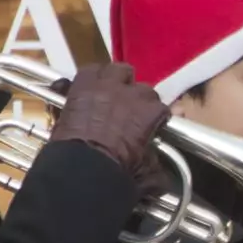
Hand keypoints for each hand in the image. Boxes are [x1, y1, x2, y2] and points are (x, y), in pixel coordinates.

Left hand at [51, 62, 171, 191]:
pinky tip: (88, 87)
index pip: (161, 107)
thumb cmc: (117, 171)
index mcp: (148, 113)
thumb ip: (157, 164)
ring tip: (112, 89)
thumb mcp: (147, 172)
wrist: (81, 167)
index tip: (153, 124)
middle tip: (131, 110)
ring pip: (116, 70)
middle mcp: (129, 94)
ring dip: (117, 78)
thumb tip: (162, 172)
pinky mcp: (80, 86)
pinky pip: (87, 72)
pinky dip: (88, 79)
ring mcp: (104, 86)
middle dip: (138, 98)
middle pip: (141, 88)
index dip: (157, 116)